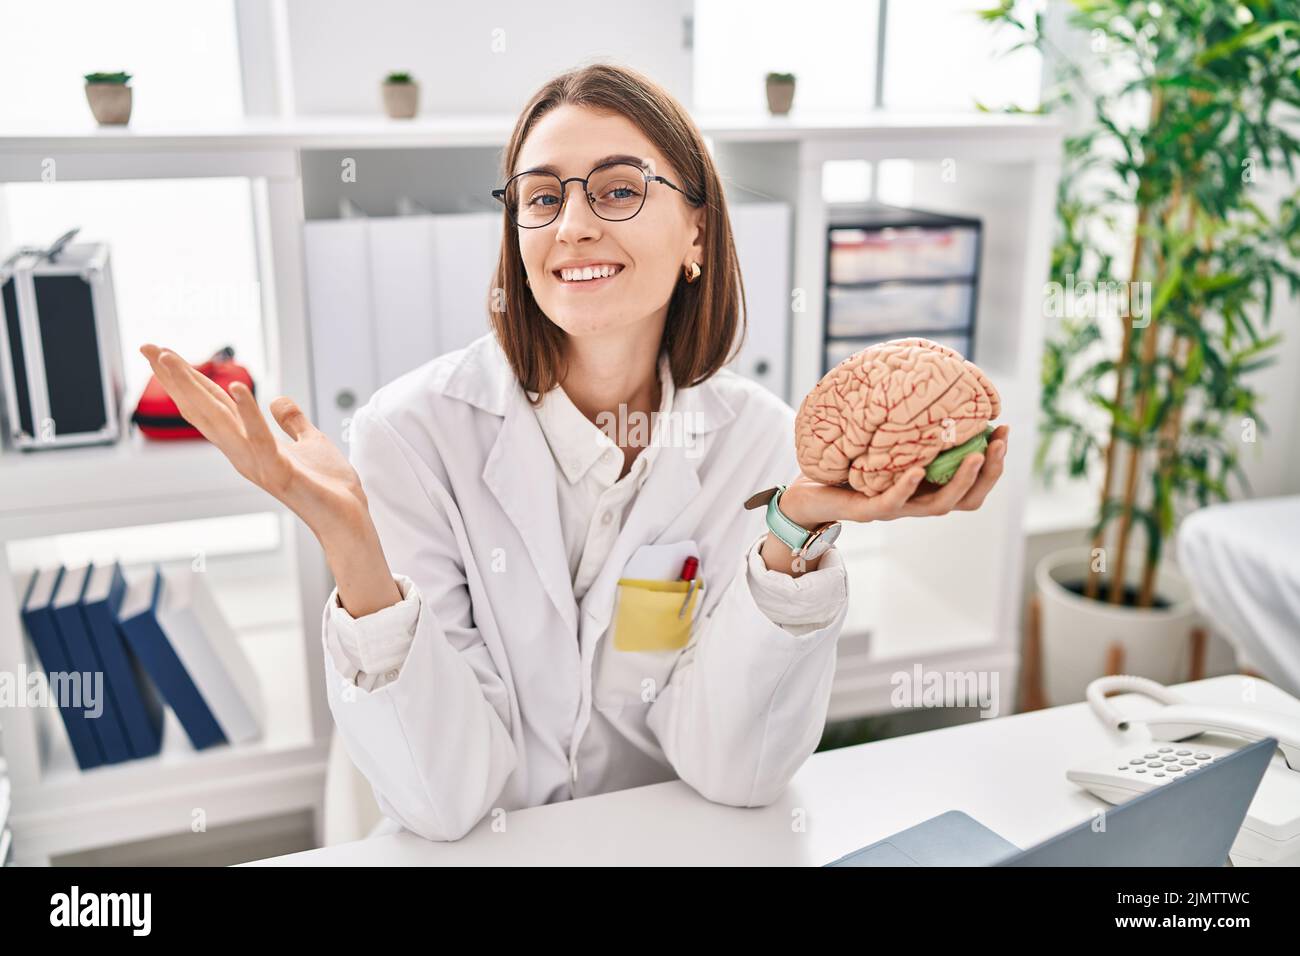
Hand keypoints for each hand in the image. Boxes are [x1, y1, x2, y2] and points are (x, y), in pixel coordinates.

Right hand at [138, 344, 370, 543]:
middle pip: (202, 410)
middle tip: (146, 347)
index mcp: (248, 444)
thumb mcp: (311, 443)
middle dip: (174, 379)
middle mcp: (243, 454)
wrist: (347, 521)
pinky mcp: (280, 471)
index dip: (188, 379)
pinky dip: (248, 412)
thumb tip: (277, 400)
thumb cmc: (328, 486)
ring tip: (170, 358)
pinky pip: (260, 438)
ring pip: (218, 421)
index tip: (162, 353)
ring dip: (194, 387)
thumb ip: (292, 422)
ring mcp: (257, 464)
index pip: (212, 405)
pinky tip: (237, 386)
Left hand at [779, 425, 1010, 529]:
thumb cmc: (851, 461)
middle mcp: (918, 501)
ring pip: (938, 505)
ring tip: (976, 456)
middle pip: (967, 499)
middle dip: (989, 473)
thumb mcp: (888, 437)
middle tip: (999, 443)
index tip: (1004, 429)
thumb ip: (912, 421)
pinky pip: (892, 502)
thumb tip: (938, 376)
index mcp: (929, 487)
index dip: (994, 461)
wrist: (808, 489)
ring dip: (961, 481)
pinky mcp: (868, 509)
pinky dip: (907, 487)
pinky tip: (918, 469)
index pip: (974, 483)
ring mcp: (896, 508)